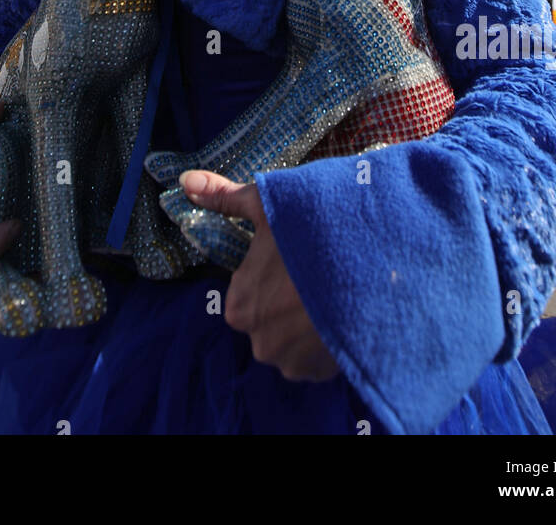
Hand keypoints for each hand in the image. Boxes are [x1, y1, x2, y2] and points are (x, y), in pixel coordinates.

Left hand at [180, 169, 339, 381]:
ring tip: (330, 292)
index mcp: (239, 306)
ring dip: (307, 324)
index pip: (249, 292)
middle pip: (270, 319)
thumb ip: (224, 198)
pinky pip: (317, 358)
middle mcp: (259, 343)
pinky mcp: (322, 374)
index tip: (291, 259)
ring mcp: (292, 363)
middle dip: (287, 303)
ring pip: (293, 341)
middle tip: (312, 275)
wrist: (369, 267)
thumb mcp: (265, 205)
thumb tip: (186, 181)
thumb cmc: (309, 234)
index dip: (270, 274)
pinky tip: (339, 313)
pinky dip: (325, 341)